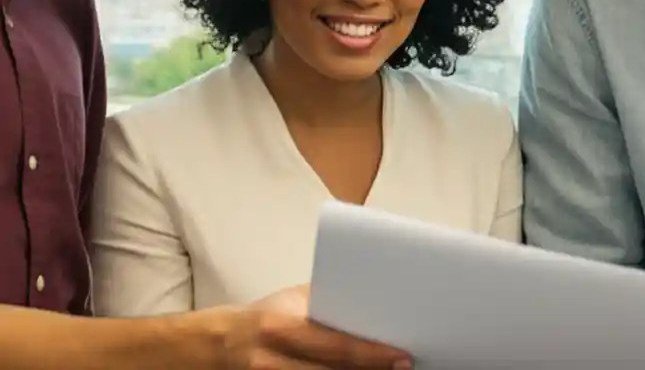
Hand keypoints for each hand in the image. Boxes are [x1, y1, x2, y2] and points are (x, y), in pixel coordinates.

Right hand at [222, 285, 411, 368]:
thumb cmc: (268, 316)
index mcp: (281, 327)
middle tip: (405, 367)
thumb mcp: (293, 301)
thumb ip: (328, 301)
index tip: (402, 355)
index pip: (336, 345)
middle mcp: (273, 360)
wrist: (220, 343)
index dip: (373, 354)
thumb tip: (377, 299)